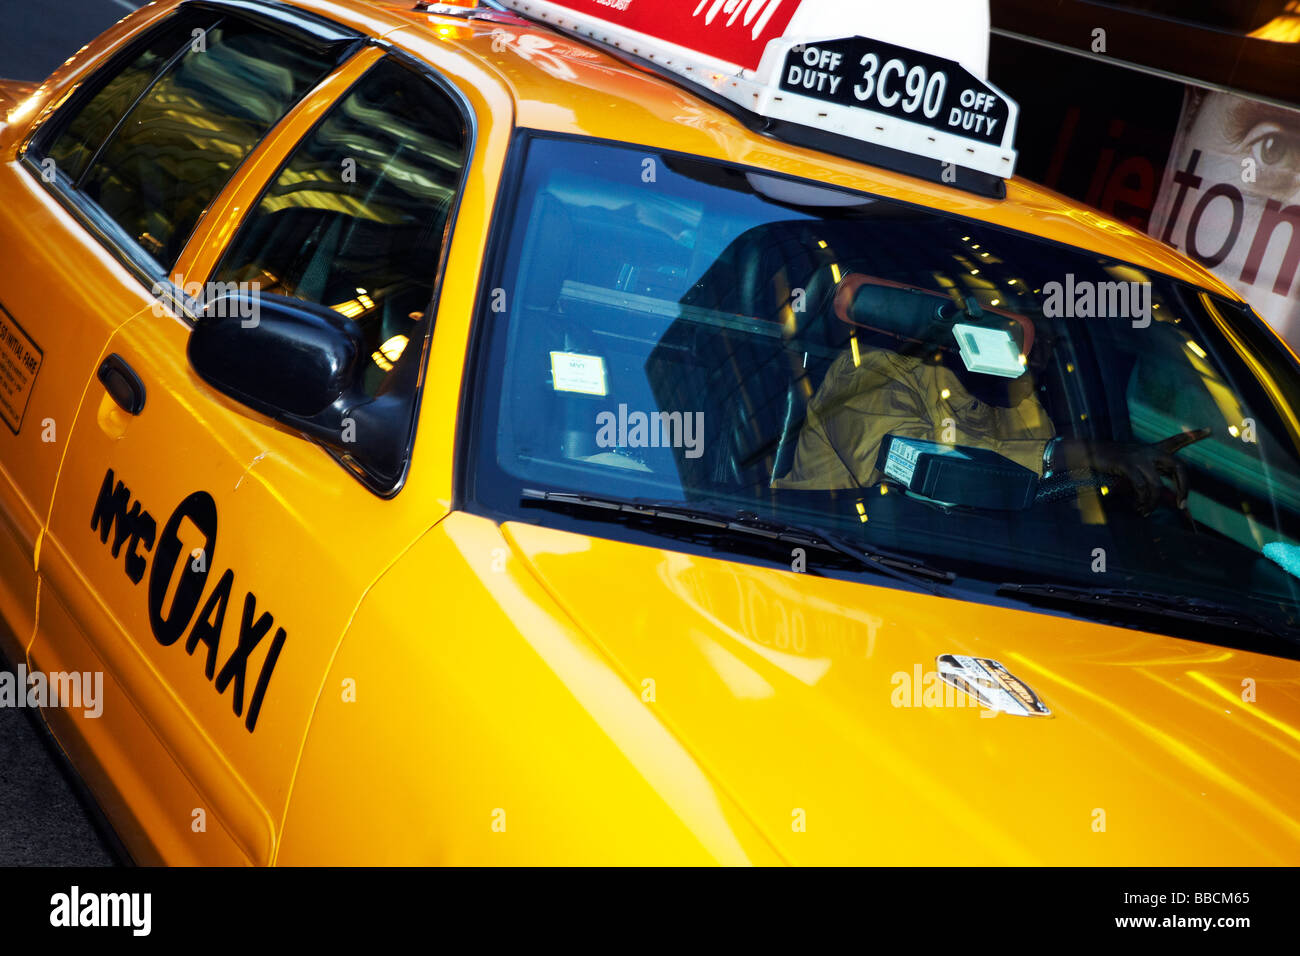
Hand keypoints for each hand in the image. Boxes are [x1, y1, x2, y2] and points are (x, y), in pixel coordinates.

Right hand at [1046, 428, 1210, 514]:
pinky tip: (1138, 506)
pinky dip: (1142, 500)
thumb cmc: (1109, 461)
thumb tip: (1158, 495)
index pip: (1177, 440)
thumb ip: (1146, 476)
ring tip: (1146, 512)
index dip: (1194, 435)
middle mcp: (1149, 451)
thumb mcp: (1131, 465)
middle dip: (1183, 487)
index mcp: (1152, 450)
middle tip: (1182, 505)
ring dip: (1153, 503)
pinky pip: (1141, 487)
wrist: (1086, 453)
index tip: (1210, 430)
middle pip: (1178, 466)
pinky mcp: (1127, 465)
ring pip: (1157, 485)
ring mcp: (1139, 457)